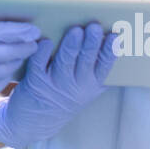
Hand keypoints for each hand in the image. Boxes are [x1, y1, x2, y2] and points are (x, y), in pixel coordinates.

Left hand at [0, 22, 116, 148]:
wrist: (35, 121)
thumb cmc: (63, 97)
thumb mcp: (84, 89)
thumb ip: (94, 70)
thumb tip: (110, 39)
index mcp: (91, 86)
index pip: (104, 66)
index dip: (109, 51)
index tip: (114, 36)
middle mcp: (75, 86)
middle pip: (86, 61)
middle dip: (91, 43)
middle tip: (95, 27)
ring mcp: (55, 84)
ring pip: (65, 61)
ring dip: (71, 45)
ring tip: (76, 30)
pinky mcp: (36, 81)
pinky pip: (40, 64)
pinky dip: (43, 52)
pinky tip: (46, 41)